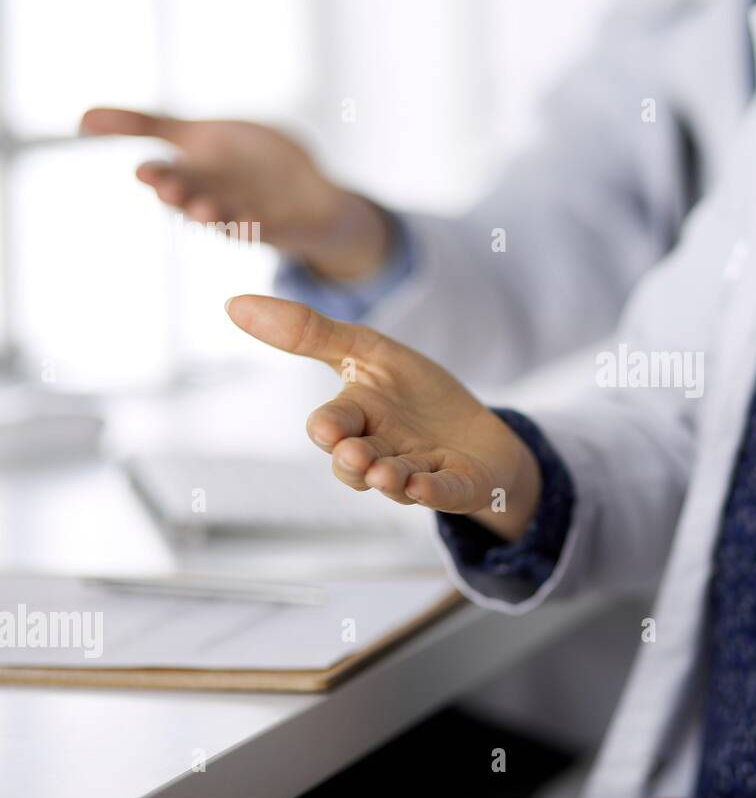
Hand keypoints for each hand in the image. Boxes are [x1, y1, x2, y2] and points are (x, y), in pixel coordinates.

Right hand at [80, 108, 389, 280]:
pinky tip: (251, 217)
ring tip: (204, 208)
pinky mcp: (278, 225)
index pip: (167, 174)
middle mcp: (214, 197)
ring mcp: (247, 213)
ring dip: (212, 214)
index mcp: (194, 174)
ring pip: (224, 217)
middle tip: (168, 189)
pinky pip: (265, 227)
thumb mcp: (201, 135)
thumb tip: (81, 119)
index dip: (156, 174)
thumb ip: (146, 126)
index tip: (141, 170)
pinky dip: (258, 224)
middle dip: (179, 195)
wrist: (308, 196)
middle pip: (191, 198)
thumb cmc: (249, 163)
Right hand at [225, 294, 541, 540]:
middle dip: (353, 460)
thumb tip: (233, 303)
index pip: (332, 425)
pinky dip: (433, 492)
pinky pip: (442, 493)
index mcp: (358, 419)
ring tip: (386, 473)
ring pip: (396, 482)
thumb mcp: (368, 353)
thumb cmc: (416, 396)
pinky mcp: (457, 487)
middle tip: (355, 454)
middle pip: (355, 462)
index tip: (325, 428)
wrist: (480, 434)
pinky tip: (426, 486)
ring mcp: (418, 473)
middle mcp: (381, 452)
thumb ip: (309, 333)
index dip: (328, 428)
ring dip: (389, 478)